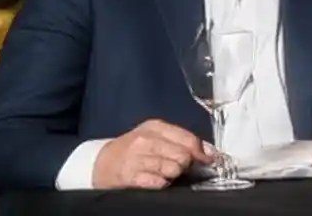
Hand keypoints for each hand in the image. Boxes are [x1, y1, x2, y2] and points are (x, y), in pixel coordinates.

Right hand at [93, 119, 213, 188]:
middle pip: (183, 156)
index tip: (207, 160)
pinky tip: (156, 180)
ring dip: (173, 175)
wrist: (101, 163)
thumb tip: (210, 152)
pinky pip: (157, 182)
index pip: (188, 139)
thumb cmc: (133, 149)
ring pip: (172, 169)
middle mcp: (145, 140)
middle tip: (179, 167)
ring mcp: (136, 158)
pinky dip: (161, 184)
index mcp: (155, 127)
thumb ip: (182, 140)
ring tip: (165, 173)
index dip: (202, 152)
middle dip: (185, 165)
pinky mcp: (130, 176)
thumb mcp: (155, 136)